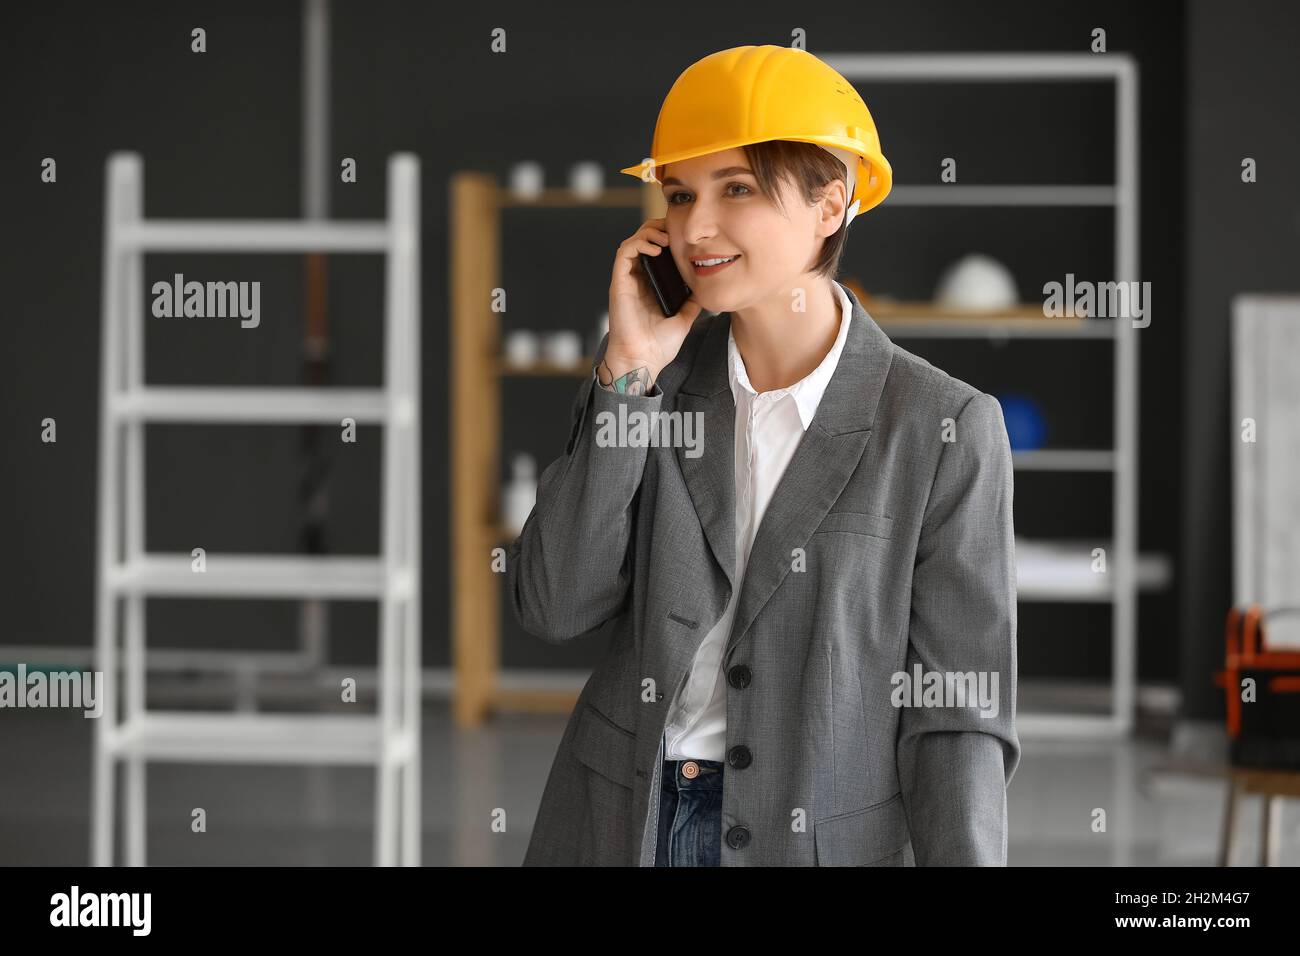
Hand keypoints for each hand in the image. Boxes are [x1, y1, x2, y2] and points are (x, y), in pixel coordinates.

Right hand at [605, 216, 701, 384]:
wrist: (643, 360)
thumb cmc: (658, 345)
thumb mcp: (683, 318)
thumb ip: (691, 302)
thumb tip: (705, 290)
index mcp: (650, 285)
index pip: (656, 250)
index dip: (667, 236)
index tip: (685, 235)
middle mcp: (636, 279)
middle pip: (643, 240)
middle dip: (658, 228)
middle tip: (675, 228)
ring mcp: (626, 280)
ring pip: (632, 241)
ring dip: (649, 232)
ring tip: (667, 237)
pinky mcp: (619, 282)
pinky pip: (624, 252)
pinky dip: (639, 243)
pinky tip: (656, 248)